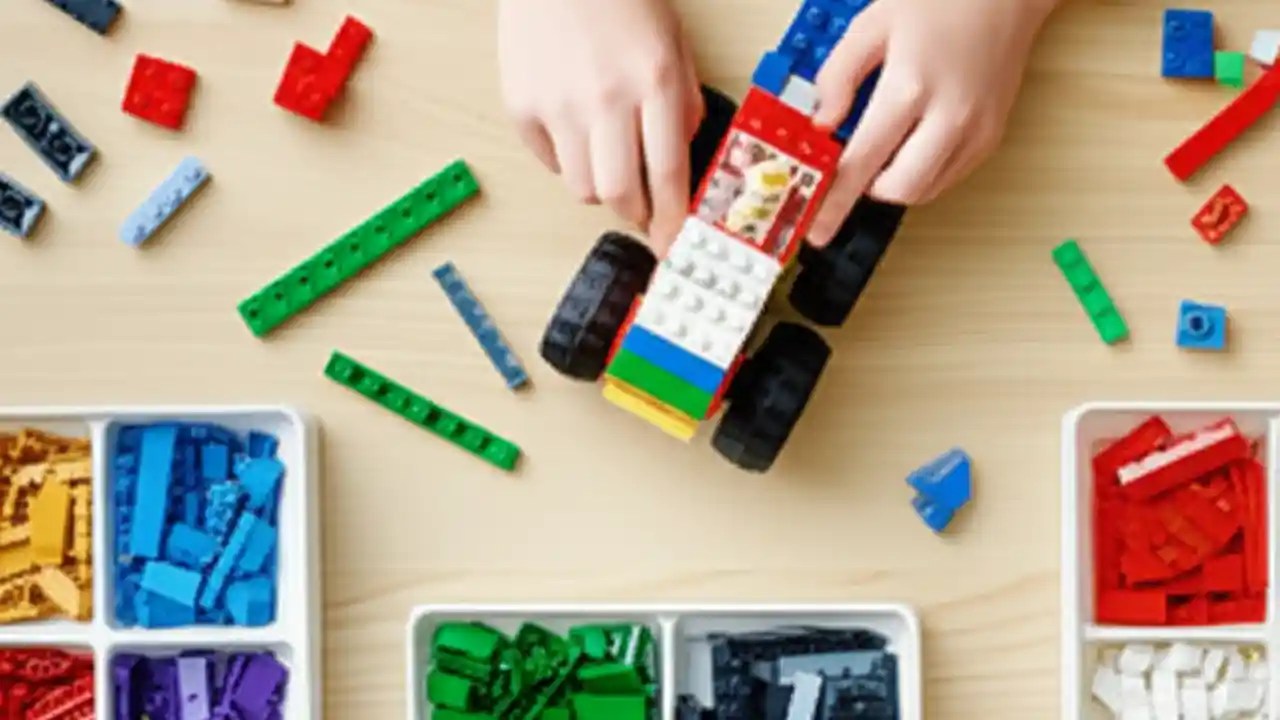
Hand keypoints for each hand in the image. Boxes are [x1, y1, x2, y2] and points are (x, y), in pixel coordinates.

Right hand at [497, 0, 704, 251]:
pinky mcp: (521, 105)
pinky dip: (566, 159)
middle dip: (637, 213)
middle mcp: (605, 98)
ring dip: (601, 185)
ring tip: (606, 154)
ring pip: (582, 188)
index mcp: (653, 80)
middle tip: (643, 209)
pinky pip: (549, 162)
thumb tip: (681, 159)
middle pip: (621, 194)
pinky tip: (574, 128)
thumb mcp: (672, 43)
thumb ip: (683, 102)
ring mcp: (558, 104)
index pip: (669, 173)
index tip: (675, 246)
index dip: (674, 220)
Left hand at [808, 0, 1060, 245]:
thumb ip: (838, 75)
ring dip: (895, 182)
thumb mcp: (872, 23)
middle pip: (899, 190)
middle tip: (850, 169)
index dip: (834, 200)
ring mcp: (976, 131)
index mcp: (911, 87)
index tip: (816, 229)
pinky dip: (921, 172)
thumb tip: (821, 122)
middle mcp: (949, 117)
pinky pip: (947, 177)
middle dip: (866, 190)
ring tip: (884, 143)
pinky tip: (912, 140)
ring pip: (925, 191)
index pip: (863, 162)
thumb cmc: (943, 0)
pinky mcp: (991, 138)